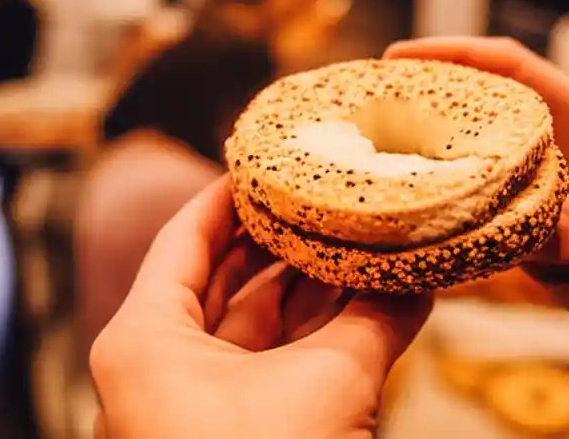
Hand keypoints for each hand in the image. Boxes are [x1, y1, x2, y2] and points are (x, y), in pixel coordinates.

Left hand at [90, 178, 430, 438]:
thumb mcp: (326, 388)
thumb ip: (375, 322)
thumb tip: (425, 270)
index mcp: (144, 340)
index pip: (186, 237)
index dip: (234, 192)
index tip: (274, 157)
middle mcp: (156, 370)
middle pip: (222, 280)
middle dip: (284, 240)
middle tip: (331, 194)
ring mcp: (191, 410)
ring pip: (253, 331)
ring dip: (311, 292)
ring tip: (363, 242)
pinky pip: (271, 375)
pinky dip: (316, 343)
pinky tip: (369, 309)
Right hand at [386, 38, 568, 366]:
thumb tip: (539, 229)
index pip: (517, 71)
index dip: (458, 55)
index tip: (399, 58)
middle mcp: (556, 153)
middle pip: (477, 110)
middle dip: (421, 101)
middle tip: (361, 108)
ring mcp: (534, 194)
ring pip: (465, 161)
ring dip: (419, 157)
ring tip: (361, 157)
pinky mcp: (519, 235)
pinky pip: (467, 213)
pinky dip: (433, 212)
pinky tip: (396, 218)